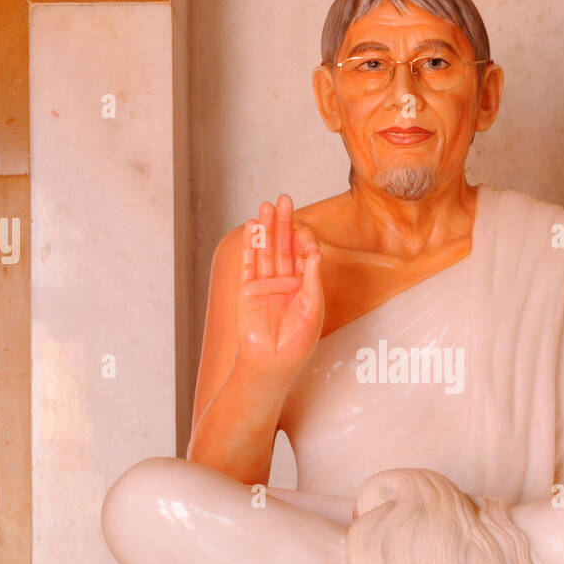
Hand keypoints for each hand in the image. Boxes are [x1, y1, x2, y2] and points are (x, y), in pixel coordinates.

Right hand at [235, 194, 323, 378]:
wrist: (271, 364)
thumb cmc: (297, 343)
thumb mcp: (312, 309)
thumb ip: (312, 280)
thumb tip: (316, 253)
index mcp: (304, 286)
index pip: (304, 254)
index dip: (304, 240)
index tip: (305, 231)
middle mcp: (285, 282)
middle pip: (283, 246)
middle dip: (284, 223)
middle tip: (284, 199)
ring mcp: (265, 284)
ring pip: (266, 250)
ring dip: (266, 228)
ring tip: (266, 206)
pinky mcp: (247, 290)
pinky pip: (248, 264)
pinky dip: (249, 246)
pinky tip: (251, 228)